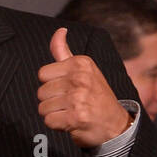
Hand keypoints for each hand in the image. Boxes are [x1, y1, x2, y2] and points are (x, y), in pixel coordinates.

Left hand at [37, 28, 132, 147]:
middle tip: (71, 103)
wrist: (116, 124)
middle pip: (41, 92)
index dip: (52, 84)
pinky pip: (48, 121)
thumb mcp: (84, 69)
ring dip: (54, 114)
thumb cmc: (96, 96)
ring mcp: (78, 98)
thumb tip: (59, 31)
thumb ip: (64, 51)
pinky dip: (57, 125)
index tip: (68, 88)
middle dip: (52, 100)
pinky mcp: (76, 117)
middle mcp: (80, 78)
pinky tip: (71, 122)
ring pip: (42, 107)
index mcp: (81, 63)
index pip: (42, 74)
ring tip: (71, 111)